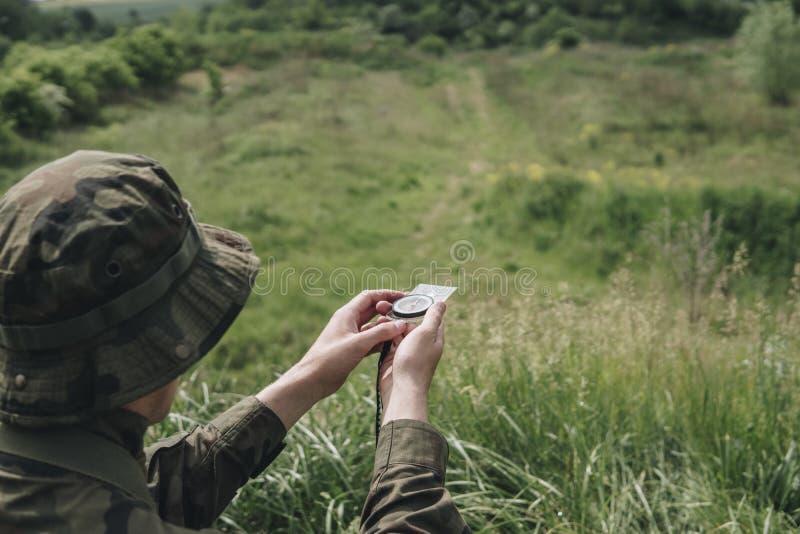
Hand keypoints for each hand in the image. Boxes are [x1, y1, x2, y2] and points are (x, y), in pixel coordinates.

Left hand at [299, 289, 408, 395]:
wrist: (312, 380)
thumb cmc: (330, 359)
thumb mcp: (357, 344)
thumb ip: (380, 333)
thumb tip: (400, 324)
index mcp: (347, 314)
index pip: (370, 297)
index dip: (387, 295)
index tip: (404, 297)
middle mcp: (349, 322)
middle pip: (372, 309)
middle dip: (389, 309)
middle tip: (407, 313)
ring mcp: (350, 336)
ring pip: (373, 326)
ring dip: (386, 326)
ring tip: (403, 329)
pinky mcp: (352, 349)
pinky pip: (370, 340)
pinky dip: (381, 340)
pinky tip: (393, 344)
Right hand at [379, 302, 446, 424]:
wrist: (401, 389)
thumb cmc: (416, 362)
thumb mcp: (426, 334)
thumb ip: (433, 317)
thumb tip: (443, 303)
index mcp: (433, 337)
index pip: (430, 315)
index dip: (420, 304)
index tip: (407, 295)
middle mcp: (420, 343)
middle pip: (410, 321)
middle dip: (398, 312)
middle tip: (383, 304)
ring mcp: (406, 350)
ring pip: (396, 330)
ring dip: (387, 322)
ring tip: (377, 314)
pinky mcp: (393, 356)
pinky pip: (387, 341)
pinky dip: (382, 334)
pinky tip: (374, 327)